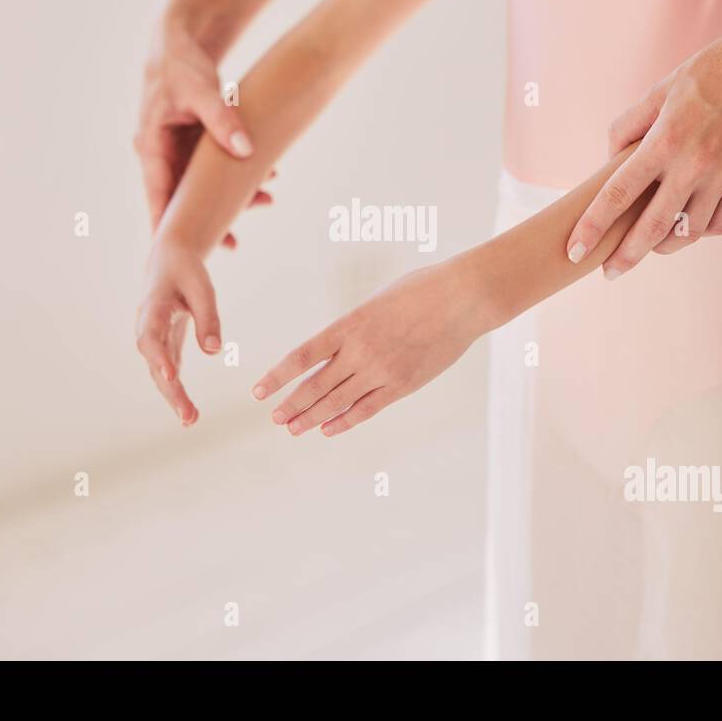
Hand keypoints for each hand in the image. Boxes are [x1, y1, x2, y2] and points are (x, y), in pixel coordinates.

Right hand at [134, 237, 222, 425]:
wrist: (168, 259)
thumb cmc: (186, 270)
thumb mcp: (202, 287)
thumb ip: (209, 318)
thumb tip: (214, 352)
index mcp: (153, 307)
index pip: (150, 336)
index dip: (158, 357)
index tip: (172, 377)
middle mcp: (147, 327)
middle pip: (155, 363)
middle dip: (170, 390)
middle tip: (188, 415)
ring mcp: (153, 338)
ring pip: (159, 372)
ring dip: (173, 396)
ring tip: (191, 420)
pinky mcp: (163, 345)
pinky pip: (167, 371)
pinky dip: (176, 390)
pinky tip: (189, 412)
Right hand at [135, 21, 261, 237]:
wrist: (180, 41)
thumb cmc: (182, 64)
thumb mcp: (201, 89)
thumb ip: (222, 119)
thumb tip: (245, 150)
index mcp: (152, 145)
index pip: (157, 195)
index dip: (166, 224)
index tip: (176, 251)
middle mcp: (161, 154)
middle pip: (181, 198)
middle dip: (207, 219)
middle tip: (234, 244)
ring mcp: (177, 151)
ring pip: (200, 186)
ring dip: (229, 197)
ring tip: (266, 202)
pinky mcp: (192, 144)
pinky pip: (211, 169)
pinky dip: (234, 175)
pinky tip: (265, 178)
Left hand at [252, 262, 488, 437]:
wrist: (462, 298)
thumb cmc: (420, 291)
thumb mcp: (376, 303)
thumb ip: (354, 329)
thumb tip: (333, 353)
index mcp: (349, 324)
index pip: (302, 356)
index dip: (278, 376)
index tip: (259, 390)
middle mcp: (360, 351)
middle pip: (315, 385)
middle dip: (291, 404)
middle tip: (274, 417)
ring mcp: (382, 371)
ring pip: (337, 402)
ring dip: (311, 417)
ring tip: (292, 428)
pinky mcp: (403, 385)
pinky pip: (367, 409)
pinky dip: (344, 421)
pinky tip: (328, 429)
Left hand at [565, 21, 721, 275]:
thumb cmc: (708, 71)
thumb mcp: (659, 91)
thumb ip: (628, 127)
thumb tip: (608, 163)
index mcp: (665, 140)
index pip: (618, 193)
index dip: (593, 226)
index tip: (575, 250)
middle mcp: (695, 163)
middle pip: (651, 226)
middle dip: (626, 256)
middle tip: (609, 272)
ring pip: (689, 232)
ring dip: (664, 245)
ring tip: (649, 247)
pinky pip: (720, 223)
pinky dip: (700, 231)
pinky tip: (686, 228)